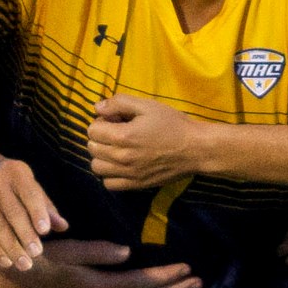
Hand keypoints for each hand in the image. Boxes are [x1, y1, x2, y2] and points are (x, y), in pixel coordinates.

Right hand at [0, 155, 63, 270]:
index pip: (29, 193)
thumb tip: (63, 227)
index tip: (45, 232)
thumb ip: (44, 204)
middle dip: (25, 234)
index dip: (37, 212)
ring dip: (10, 247)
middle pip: (12, 212)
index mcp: (16, 171)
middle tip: (37, 254)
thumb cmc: (4, 176)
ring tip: (25, 265)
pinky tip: (5, 261)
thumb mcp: (25, 181)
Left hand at [89, 95, 206, 191]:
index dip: (101, 122)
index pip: (92, 131)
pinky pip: (109, 184)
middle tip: (117, 133)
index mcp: (123, 136)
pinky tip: (120, 165)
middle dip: (100, 137)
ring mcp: (128, 174)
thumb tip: (97, 108)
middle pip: (92, 148)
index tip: (115, 120)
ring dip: (102, 156)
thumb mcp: (148, 105)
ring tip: (116, 149)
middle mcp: (122, 158)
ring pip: (97, 167)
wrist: (196, 149)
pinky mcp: (136, 185)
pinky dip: (109, 174)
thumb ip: (119, 103)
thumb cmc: (173, 124)